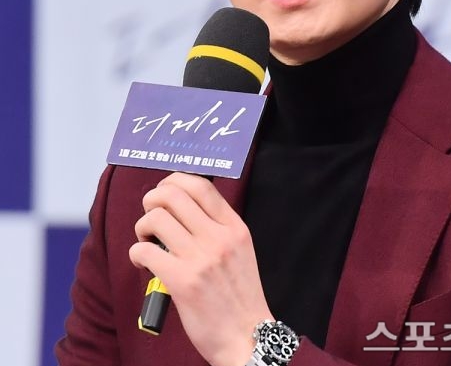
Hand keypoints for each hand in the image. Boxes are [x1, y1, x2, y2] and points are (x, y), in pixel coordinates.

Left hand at [129, 172, 272, 365]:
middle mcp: (219, 237)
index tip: (164, 191)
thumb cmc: (239, 295)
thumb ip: (219, 227)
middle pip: (172, 195)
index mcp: (234, 227)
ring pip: (155, 219)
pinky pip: (145, 251)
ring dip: (142, 227)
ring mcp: (201, 258)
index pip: (201, 186)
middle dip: (152, 200)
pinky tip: (145, 264)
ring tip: (147, 242)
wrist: (247, 336)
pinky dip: (137, 254)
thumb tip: (184, 207)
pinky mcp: (182, 282)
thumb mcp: (241, 250)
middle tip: (151, 218)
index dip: (175, 181)